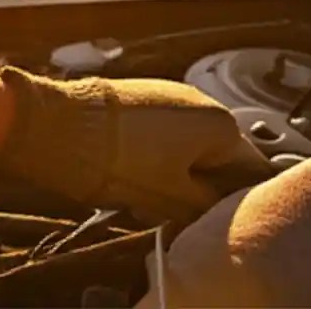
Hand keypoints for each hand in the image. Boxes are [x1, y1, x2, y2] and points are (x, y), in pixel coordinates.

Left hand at [0, 68, 271, 223]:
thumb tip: (219, 203)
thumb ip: (208, 203)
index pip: (250, 170)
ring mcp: (171, 95)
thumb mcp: (173, 199)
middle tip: (174, 209)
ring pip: (187, 145)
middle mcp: (203, 102)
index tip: (213, 215)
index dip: (232, 199)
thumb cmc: (119, 162)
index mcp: (221, 125)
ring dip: (176, 171)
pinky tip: (130, 171)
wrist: (60, 127)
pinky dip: (155, 154)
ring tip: (145, 193)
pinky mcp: (143, 94)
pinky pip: (163, 131)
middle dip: (200, 185)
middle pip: (217, 156)